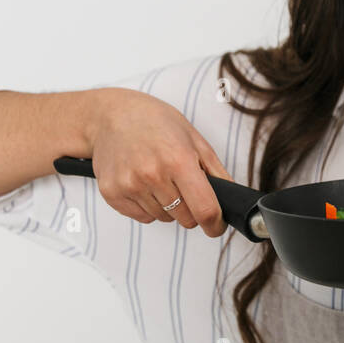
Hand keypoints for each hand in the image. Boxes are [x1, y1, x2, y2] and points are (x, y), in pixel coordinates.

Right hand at [86, 88, 234, 236]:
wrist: (113, 115)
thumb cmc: (157, 124)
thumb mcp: (195, 140)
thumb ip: (216, 172)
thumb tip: (231, 199)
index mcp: (178, 160)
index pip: (204, 209)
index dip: (215, 224)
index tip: (217, 226)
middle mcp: (152, 174)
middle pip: (186, 218)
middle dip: (191, 209)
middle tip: (184, 187)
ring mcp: (129, 185)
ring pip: (164, 218)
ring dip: (169, 207)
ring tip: (160, 178)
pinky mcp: (112, 193)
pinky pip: (143, 217)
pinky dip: (149, 207)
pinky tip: (144, 184)